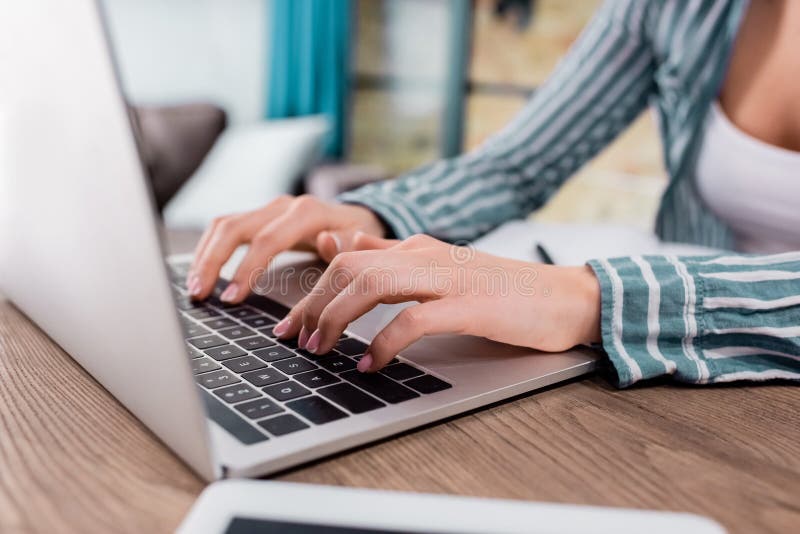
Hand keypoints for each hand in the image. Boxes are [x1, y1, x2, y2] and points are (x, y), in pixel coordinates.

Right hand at [186, 195, 385, 302]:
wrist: (359, 218)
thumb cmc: (361, 236)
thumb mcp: (364, 242)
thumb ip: (348, 244)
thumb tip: (326, 243)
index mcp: (307, 213)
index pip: (267, 240)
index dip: (247, 269)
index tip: (233, 298)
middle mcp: (282, 206)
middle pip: (235, 227)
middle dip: (213, 261)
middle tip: (199, 293)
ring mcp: (268, 210)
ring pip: (224, 225)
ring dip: (205, 255)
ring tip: (195, 287)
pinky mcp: (260, 217)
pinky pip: (226, 228)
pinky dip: (210, 249)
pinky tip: (202, 272)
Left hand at [272, 234, 601, 371]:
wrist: (565, 298)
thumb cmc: (502, 291)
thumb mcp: (438, 268)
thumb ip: (389, 256)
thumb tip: (340, 241)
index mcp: (417, 248)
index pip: (348, 256)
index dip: (311, 289)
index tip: (290, 322)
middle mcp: (426, 255)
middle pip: (349, 267)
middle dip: (312, 305)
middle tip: (295, 340)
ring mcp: (448, 277)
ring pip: (372, 284)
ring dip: (337, 319)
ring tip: (321, 350)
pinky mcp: (469, 305)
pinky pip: (413, 319)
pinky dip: (384, 344)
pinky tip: (371, 365)